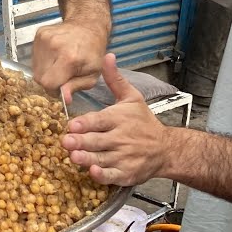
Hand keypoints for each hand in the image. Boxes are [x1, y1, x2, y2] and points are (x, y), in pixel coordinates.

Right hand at [32, 19, 108, 95]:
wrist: (88, 25)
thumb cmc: (93, 52)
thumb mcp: (92, 74)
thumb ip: (75, 87)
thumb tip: (64, 100)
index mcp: (69, 58)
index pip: (48, 83)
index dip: (53, 90)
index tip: (62, 87)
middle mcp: (53, 46)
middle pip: (39, 77)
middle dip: (49, 81)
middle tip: (62, 76)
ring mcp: (44, 38)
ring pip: (35, 68)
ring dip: (45, 71)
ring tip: (59, 65)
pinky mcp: (39, 34)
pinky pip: (34, 57)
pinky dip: (43, 61)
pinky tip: (54, 56)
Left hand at [61, 54, 170, 185]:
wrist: (166, 149)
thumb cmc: (144, 122)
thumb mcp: (132, 98)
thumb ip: (115, 79)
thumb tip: (107, 56)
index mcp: (119, 118)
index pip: (100, 120)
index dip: (85, 123)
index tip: (72, 124)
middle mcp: (121, 138)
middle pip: (97, 140)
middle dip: (81, 141)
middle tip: (66, 141)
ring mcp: (124, 157)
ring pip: (102, 158)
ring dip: (87, 158)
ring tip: (73, 157)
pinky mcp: (126, 173)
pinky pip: (112, 175)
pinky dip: (103, 175)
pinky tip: (93, 172)